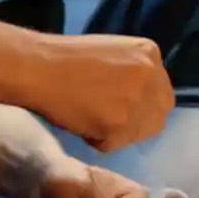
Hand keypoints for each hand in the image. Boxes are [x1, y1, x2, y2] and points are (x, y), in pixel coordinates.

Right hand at [26, 34, 173, 151]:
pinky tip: (80, 121)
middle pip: (158, 115)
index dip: (140, 105)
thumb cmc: (65, 58)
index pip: (160, 92)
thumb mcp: (112, 53)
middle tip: (107, 120)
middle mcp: (151, 75)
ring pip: (138, 133)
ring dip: (115, 133)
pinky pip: (114, 144)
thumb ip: (133, 72)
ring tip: (87, 117)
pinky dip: (97, 140)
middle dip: (136, 122)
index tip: (118, 106)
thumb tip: (138, 99)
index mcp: (149, 53)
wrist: (38, 66)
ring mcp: (138, 100)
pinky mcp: (120, 123)